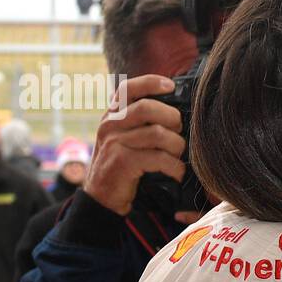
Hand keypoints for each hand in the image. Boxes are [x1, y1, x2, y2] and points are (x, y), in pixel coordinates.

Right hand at [83, 75, 185, 216]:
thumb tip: (176, 111)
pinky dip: (175, 167)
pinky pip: (159, 158)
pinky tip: (176, 173)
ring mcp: (114, 142)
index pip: (128, 89)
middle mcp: (110, 125)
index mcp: (112, 115)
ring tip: (178, 157)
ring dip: (177, 147)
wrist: (102, 198)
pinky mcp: (123, 162)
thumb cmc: (123, 166)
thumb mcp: (125, 139)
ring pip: (158, 133)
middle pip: (148, 108)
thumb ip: (140, 123)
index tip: (171, 86)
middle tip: (178, 134)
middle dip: (172, 120)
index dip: (150, 82)